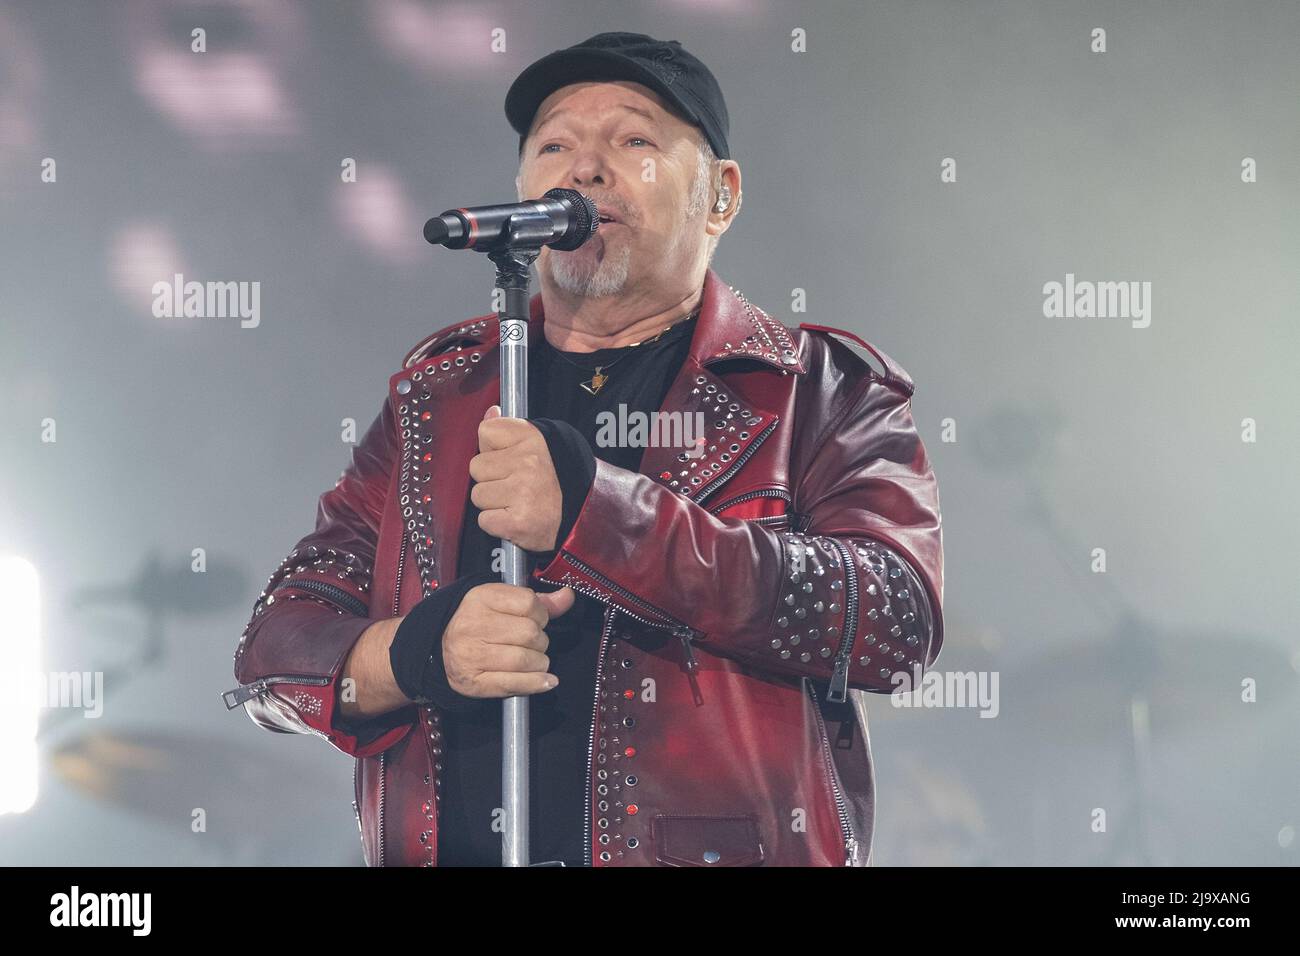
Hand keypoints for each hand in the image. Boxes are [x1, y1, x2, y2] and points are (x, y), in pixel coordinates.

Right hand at [442, 581, 575, 696]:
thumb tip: (567, 597)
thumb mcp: (502, 603)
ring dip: (539, 662)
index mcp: (481, 598)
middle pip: (530, 633)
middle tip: (532, 643)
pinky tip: (546, 680)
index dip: (541, 614)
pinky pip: (514, 683)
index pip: (529, 603)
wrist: (439, 649)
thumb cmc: (477, 623)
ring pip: (525, 659)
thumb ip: (538, 601)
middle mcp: (472, 625)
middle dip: (540, 640)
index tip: (536, 620)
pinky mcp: (474, 682)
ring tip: (533, 659)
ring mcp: (471, 655)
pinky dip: (536, 683)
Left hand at [470, 404, 563, 551]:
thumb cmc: (558, 481)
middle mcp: (528, 462)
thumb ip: (510, 429)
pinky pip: (484, 520)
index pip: (486, 431)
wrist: (581, 516)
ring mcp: (522, 493)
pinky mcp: (517, 522)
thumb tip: (490, 412)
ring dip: (493, 502)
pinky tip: (516, 517)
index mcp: (533, 439)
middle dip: (491, 478)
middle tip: (516, 485)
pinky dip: (497, 523)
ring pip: (478, 495)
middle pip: (476, 466)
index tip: (509, 459)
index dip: (493, 449)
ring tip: (517, 502)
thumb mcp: (539, 445)